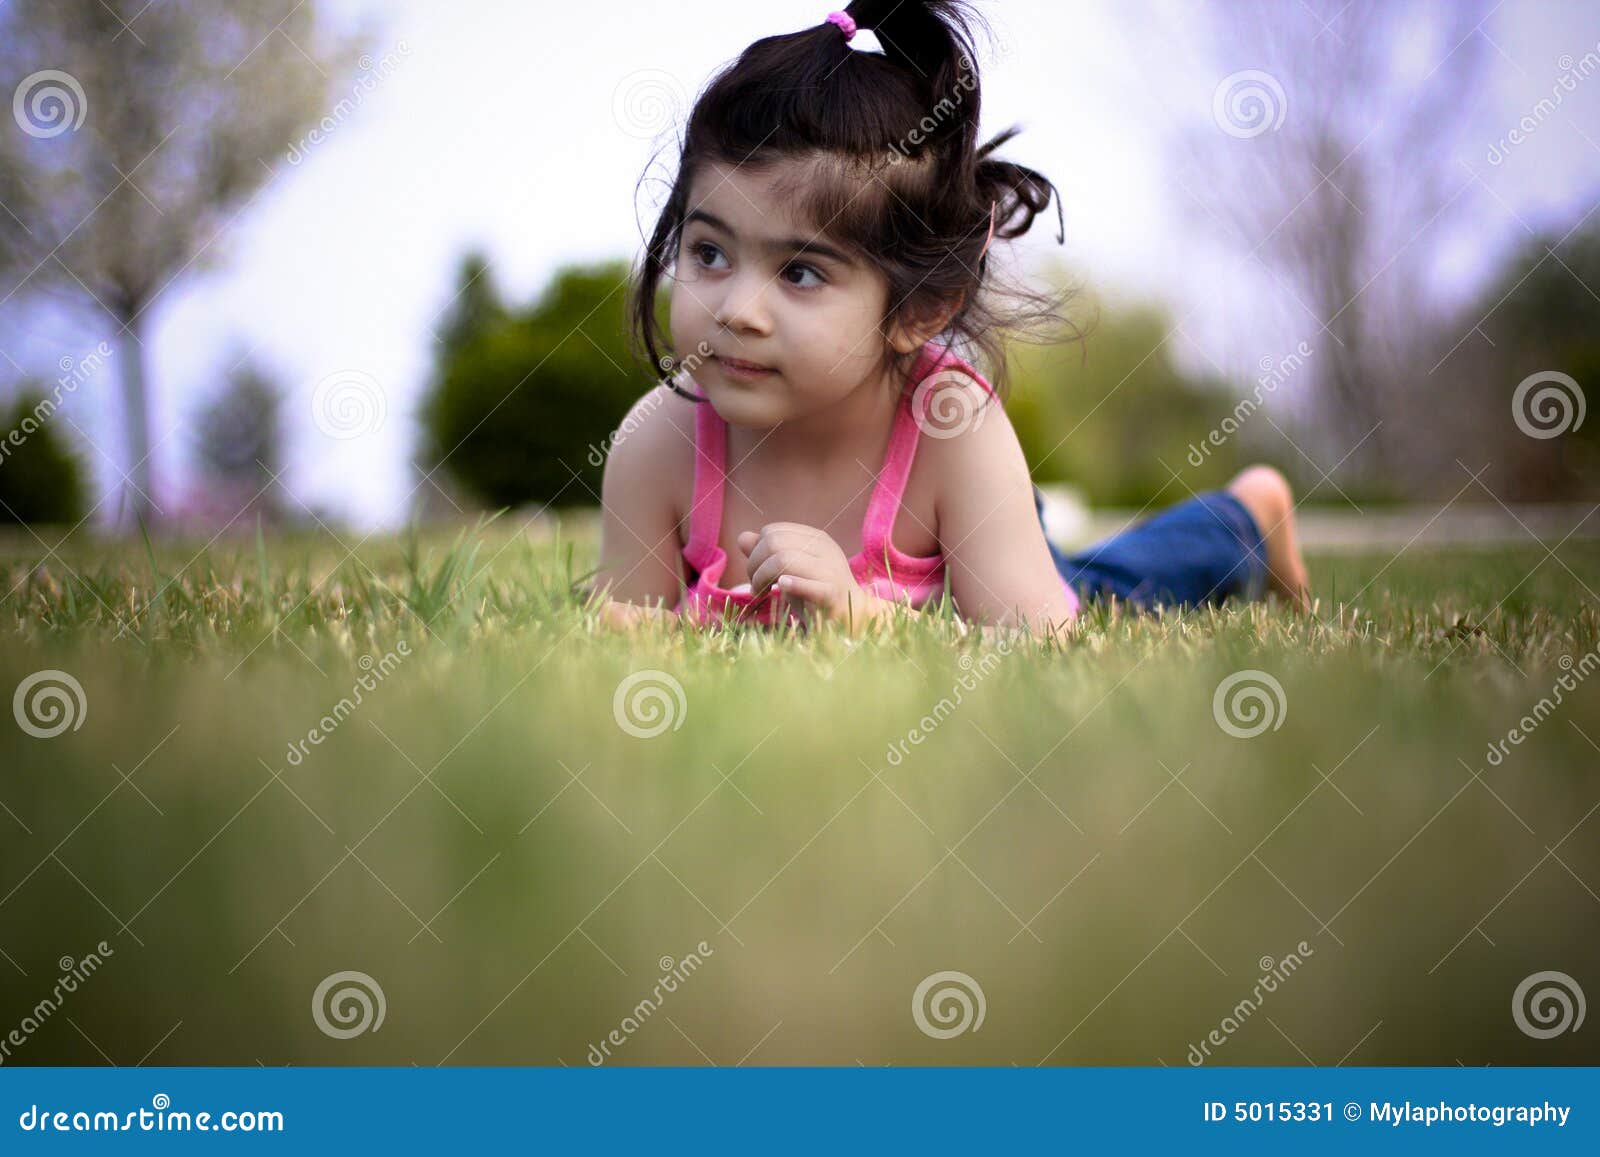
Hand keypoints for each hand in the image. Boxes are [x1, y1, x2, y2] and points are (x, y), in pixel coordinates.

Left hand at [735, 522, 874, 626]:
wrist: (851, 617)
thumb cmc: (814, 591)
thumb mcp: (788, 569)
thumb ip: (766, 553)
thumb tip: (742, 537)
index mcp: (814, 537)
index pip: (772, 531)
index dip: (755, 551)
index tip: (755, 573)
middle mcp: (824, 548)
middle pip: (773, 543)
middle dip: (754, 565)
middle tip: (755, 587)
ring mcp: (830, 569)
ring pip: (783, 559)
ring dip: (761, 578)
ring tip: (761, 593)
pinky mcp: (833, 592)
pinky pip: (807, 583)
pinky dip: (790, 584)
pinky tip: (781, 588)